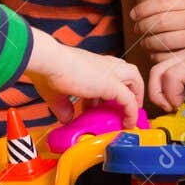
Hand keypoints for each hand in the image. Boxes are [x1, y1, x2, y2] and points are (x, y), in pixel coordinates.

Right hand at [23, 29, 142, 125]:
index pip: (108, 72)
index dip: (107, 89)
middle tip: (125, 105)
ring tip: (131, 114)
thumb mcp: (56, 94)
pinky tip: (128, 123)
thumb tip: (66, 119)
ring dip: (136, 95)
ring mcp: (109, 73)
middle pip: (128, 70)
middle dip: (131, 87)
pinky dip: (131, 112)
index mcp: (91, 63)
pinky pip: (129, 100)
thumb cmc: (48, 71)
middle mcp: (103, 65)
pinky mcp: (111, 84)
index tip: (100, 105)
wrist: (49, 61)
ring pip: (134, 79)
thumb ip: (63, 107)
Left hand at [129, 0, 184, 57]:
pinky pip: (168, 57)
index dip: (143, 9)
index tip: (134, 16)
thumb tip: (135, 14)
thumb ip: (168, 6)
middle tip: (137, 30)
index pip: (161, 2)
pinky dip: (156, 56)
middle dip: (142, 27)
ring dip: (147, 43)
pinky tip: (155, 54)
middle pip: (159, 22)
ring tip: (145, 43)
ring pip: (162, 41)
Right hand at [147, 43, 184, 120]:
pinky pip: (170, 74)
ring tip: (178, 105)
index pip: (170, 76)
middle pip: (157, 71)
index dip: (170, 95)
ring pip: (160, 71)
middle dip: (157, 93)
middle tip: (170, 109)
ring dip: (163, 91)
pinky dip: (172, 88)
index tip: (180, 109)